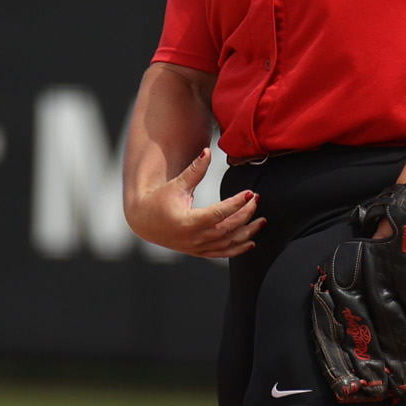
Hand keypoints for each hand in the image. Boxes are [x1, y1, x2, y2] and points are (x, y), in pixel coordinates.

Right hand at [124, 148, 263, 257]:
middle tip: (257, 200)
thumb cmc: (158, 200)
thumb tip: (207, 152)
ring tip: (261, 221)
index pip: (218, 214)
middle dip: (245, 214)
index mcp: (188, 222)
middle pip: (227, 228)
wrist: (144, 221)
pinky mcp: (199, 252)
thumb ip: (195, 170)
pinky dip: (238, 249)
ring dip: (247, 233)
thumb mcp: (176, 185)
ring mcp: (197, 247)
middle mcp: (194, 238)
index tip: (250, 193)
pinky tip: (251, 242)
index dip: (236, 204)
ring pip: (228, 243)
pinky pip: (222, 253)